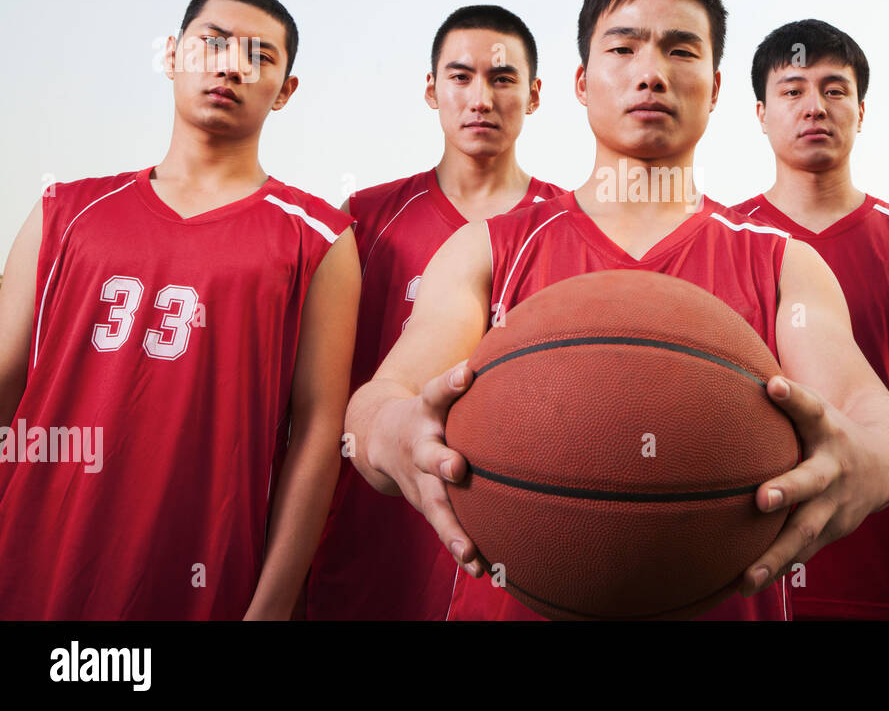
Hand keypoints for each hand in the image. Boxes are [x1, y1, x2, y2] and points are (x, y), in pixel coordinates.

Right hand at [375, 359, 488, 578]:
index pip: (438, 390)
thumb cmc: (429, 405)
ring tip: (469, 552)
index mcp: (426, 410)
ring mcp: (419, 479)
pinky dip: (462, 547)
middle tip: (457, 467)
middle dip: (442, 462)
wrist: (375, 434)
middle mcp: (420, 445)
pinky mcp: (424, 503)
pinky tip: (483, 569)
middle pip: (430, 454)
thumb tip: (512, 319)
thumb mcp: (442, 382)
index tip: (467, 372)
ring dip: (452, 528)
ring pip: (434, 505)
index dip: (451, 381)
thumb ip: (469, 366)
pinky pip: (445, 528)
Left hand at [740, 375, 878, 596]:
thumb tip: (743, 374)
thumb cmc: (832, 429)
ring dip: (777, 554)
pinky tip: (744, 585)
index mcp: (827, 431)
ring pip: (805, 531)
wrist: (887, 464)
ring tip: (747, 576)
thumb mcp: (816, 407)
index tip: (773, 385)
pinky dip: (776, 570)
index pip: (810, 407)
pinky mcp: (830, 531)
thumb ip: (786, 395)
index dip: (793, 396)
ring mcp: (835, 506)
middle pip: (810, 481)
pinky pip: (800, 554)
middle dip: (787, 490)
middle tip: (762, 498)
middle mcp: (834, 470)